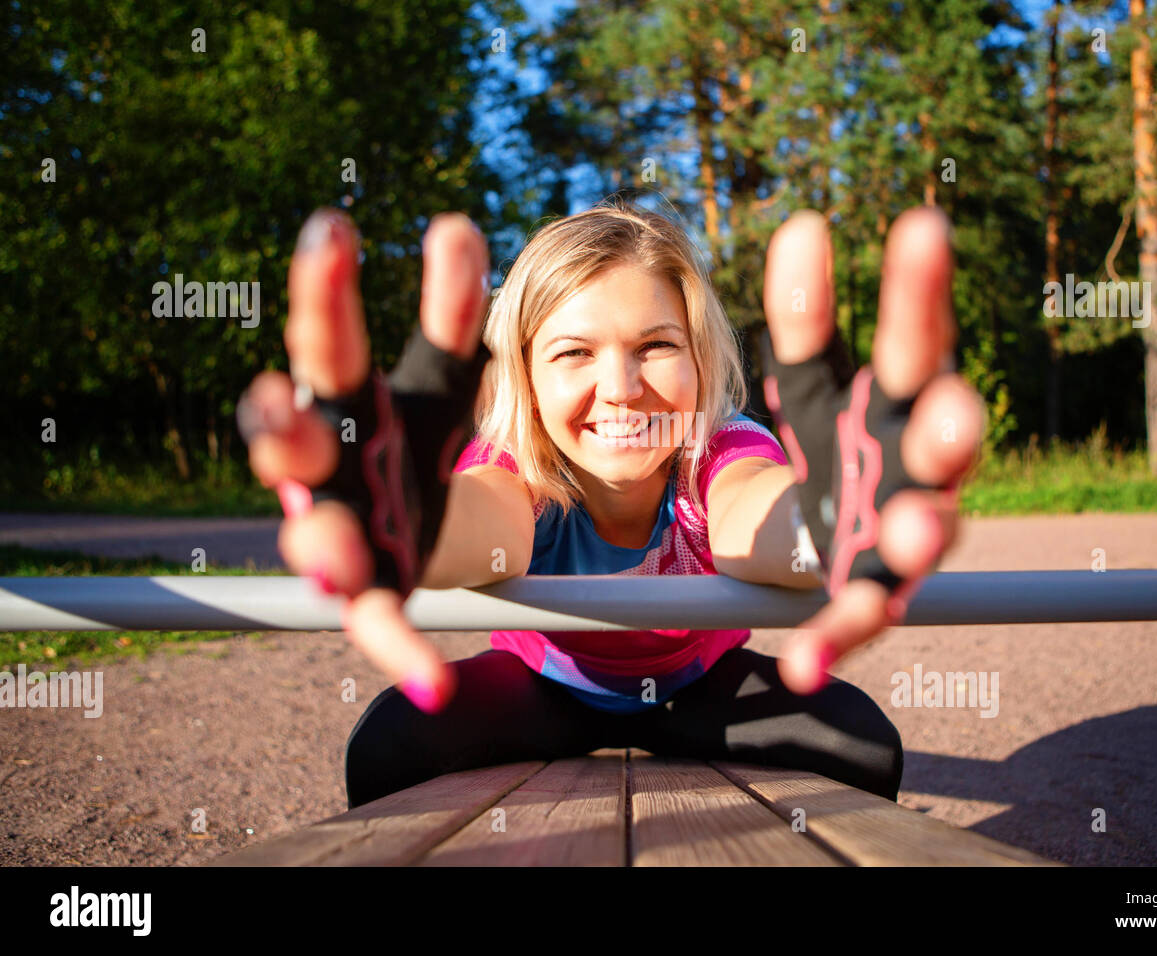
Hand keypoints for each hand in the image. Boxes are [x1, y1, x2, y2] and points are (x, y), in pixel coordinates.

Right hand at [238, 209, 490, 711]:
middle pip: (287, 441)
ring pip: (315, 539)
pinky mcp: (371, 590)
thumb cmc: (403, 439)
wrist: (403, 518)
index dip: (324, 293)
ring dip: (322, 545)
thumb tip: (458, 224)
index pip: (326, 343)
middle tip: (277, 401)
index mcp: (340, 403)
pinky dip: (403, 654)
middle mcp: (321, 467)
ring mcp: (338, 531)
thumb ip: (450, 315)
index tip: (334, 228)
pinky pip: (378, 625)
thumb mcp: (437, 382)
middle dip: (279, 425)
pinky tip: (436, 686)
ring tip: (342, 550)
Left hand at [759, 208, 984, 693]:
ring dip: (918, 536)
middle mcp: (923, 466)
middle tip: (947, 411)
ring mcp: (907, 533)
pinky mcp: (875, 592)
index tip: (920, 225)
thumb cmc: (839, 441)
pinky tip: (804, 664)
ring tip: (904, 535)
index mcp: (906, 401)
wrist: (838, 526)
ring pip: (926, 535)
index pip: (919, 340)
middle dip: (951, 429)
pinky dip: (835, 640)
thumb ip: (804, 318)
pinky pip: (860, 616)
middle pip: (948, 443)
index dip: (921, 291)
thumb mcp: (811, 383)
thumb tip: (803, 226)